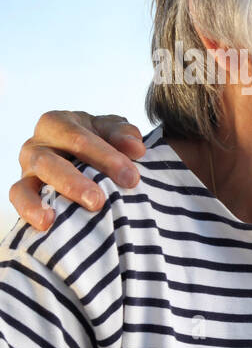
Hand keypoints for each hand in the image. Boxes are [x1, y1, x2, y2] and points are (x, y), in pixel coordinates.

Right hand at [11, 111, 144, 230]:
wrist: (86, 155)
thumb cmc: (101, 139)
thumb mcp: (113, 131)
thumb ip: (124, 135)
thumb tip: (135, 148)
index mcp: (57, 123)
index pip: (77, 138)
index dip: (104, 157)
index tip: (131, 178)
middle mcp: (37, 145)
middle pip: (50, 162)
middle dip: (74, 182)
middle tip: (98, 201)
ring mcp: (27, 169)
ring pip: (29, 183)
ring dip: (50, 202)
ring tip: (71, 215)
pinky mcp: (23, 190)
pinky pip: (19, 198)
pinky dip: (30, 210)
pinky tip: (46, 224)